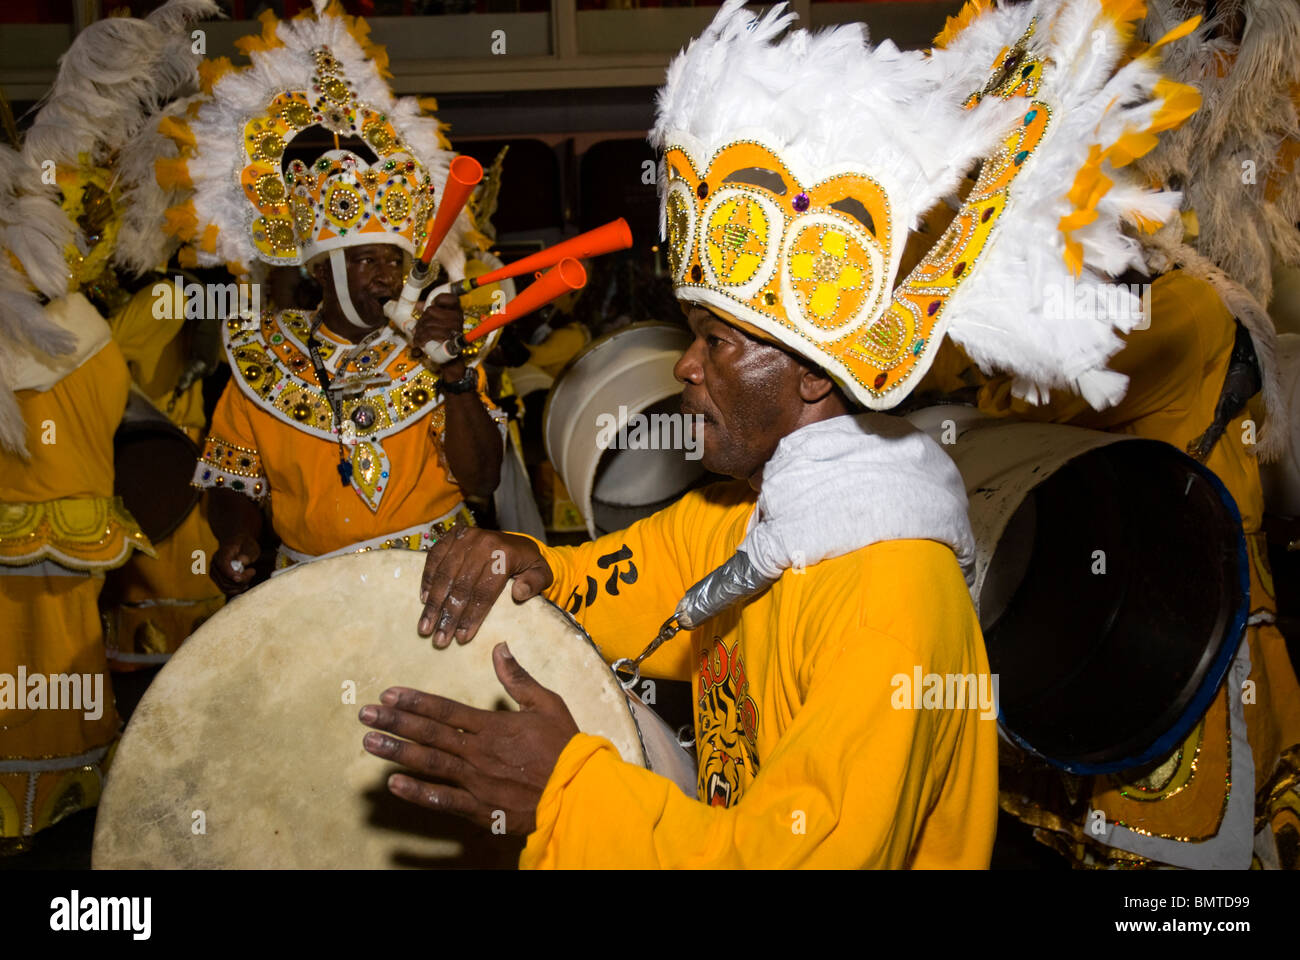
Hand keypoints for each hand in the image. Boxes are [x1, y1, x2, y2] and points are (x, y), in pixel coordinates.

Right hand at [211, 535, 259, 595]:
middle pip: (224, 579)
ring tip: (249, 579)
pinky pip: (224, 589)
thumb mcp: (250, 546)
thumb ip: (246, 555)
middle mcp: (215, 563)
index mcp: (222, 552)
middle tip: (252, 571)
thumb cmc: (246, 544)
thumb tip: (240, 562)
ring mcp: (215, 572)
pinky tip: (244, 585)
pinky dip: (235, 590)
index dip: (231, 574)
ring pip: (224, 586)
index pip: (223, 566)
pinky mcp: (217, 579)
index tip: (242, 577)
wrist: (238, 543)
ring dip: (239, 586)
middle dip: (241, 580)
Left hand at [359, 643, 579, 835]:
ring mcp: (477, 781)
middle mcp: (478, 752)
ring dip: (397, 752)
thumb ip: (519, 678)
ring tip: (369, 742)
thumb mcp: (547, 704)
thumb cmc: (566, 747)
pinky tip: (394, 783)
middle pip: (429, 734)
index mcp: (493, 726)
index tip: (389, 694)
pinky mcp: (480, 808)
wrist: (579, 793)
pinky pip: (443, 800)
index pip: (445, 709)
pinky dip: (417, 792)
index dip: (415, 701)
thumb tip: (499, 648)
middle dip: (395, 722)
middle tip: (365, 714)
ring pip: (429, 764)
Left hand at [413, 292, 467, 380]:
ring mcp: (454, 326)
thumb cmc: (444, 340)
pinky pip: (429, 332)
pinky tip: (419, 342)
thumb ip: (431, 313)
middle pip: (431, 310)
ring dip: (419, 331)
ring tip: (419, 337)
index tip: (432, 306)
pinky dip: (421, 338)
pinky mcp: (449, 336)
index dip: (437, 300)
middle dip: (421, 321)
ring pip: (428, 322)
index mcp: (457, 311)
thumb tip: (418, 305)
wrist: (452, 360)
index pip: (447, 298)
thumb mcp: (439, 323)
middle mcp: (458, 317)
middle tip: (419, 329)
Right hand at [419, 525, 552, 647]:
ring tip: (425, 627)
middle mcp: (483, 542)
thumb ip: (535, 584)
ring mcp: (466, 536)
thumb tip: (519, 593)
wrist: (518, 541)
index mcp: (505, 553)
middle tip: (439, 640)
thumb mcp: (542, 573)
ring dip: (433, 604)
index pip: (484, 590)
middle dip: (449, 616)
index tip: (462, 638)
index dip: (472, 616)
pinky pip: (434, 557)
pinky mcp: (452, 535)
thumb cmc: (528, 564)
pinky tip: (423, 600)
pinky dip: (427, 579)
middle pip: (461, 585)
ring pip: (445, 574)